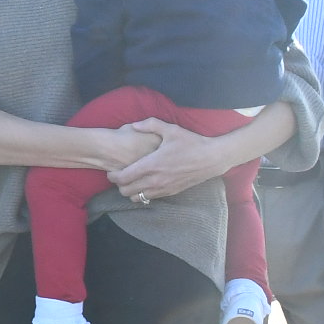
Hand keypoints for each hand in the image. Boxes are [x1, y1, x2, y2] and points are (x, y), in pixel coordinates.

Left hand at [106, 118, 233, 202]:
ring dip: (130, 191)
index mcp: (152, 164)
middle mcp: (156, 180)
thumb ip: (150, 125)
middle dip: (119, 185)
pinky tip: (144, 184)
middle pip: (126, 191)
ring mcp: (164, 188)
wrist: (212, 158)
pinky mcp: (171, 193)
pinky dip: (143, 194)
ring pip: (137, 198)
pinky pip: (150, 199)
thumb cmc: (191, 143)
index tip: (111, 170)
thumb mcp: (171, 129)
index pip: (124, 177)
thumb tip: (134, 125)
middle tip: (119, 175)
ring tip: (131, 181)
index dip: (113, 176)